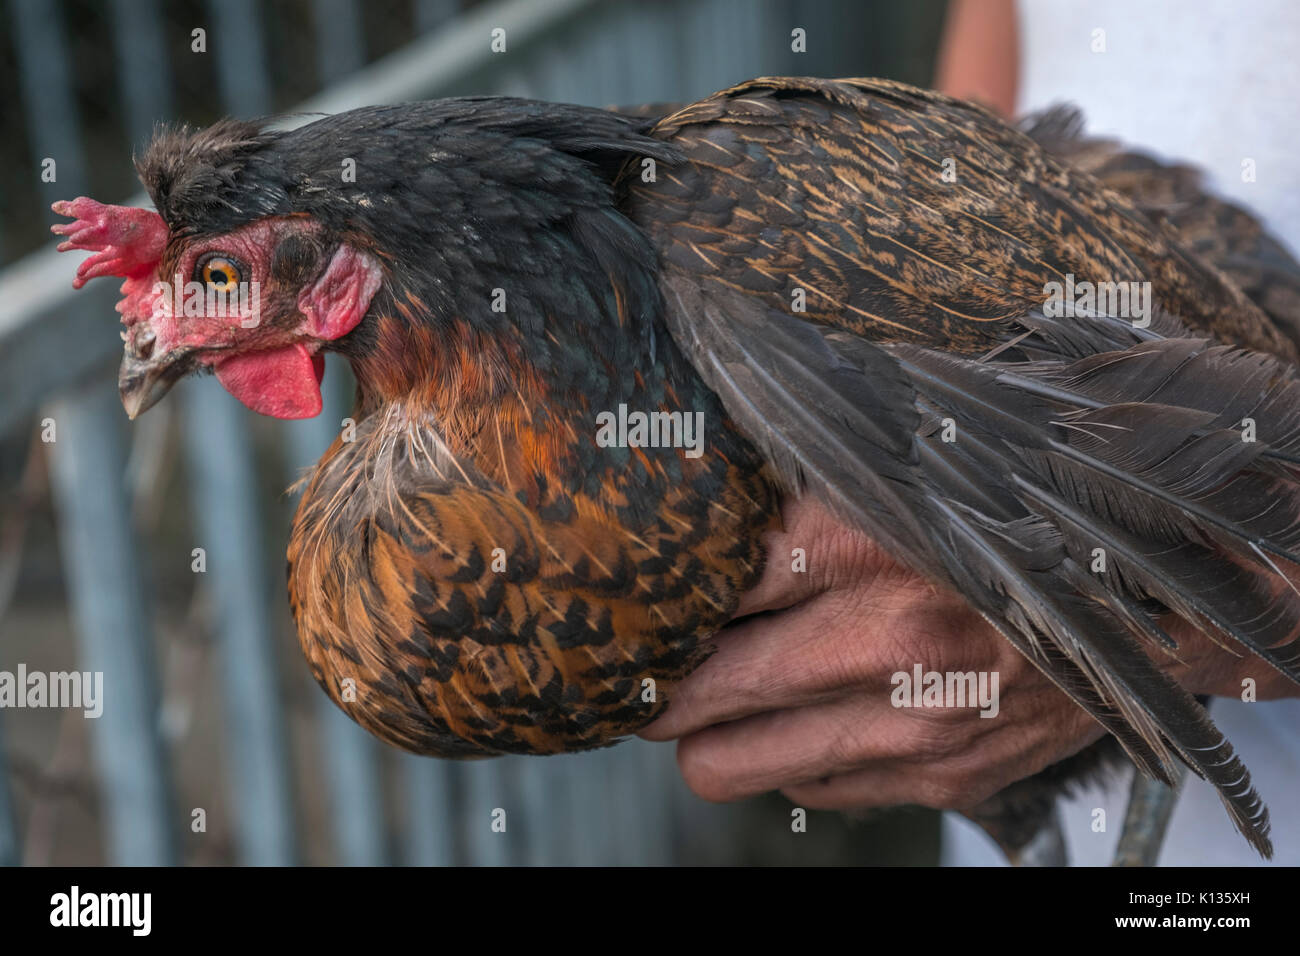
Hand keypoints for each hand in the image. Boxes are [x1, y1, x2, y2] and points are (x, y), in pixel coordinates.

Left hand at [639, 496, 1284, 811]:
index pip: (703, 590)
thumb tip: (696, 495)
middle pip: (694, 701)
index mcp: (864, 539)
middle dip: (663, 690)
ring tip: (727, 698)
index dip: (658, 600)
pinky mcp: (942, 776)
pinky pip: (810, 789)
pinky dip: (797, 757)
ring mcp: (912, 723)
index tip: (640, 606)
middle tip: (656, 670)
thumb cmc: (1013, 517)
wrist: (1151, 593)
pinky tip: (820, 713)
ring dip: (715, 735)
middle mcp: (882, 640)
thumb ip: (798, 486)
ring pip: (729, 766)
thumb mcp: (903, 467)